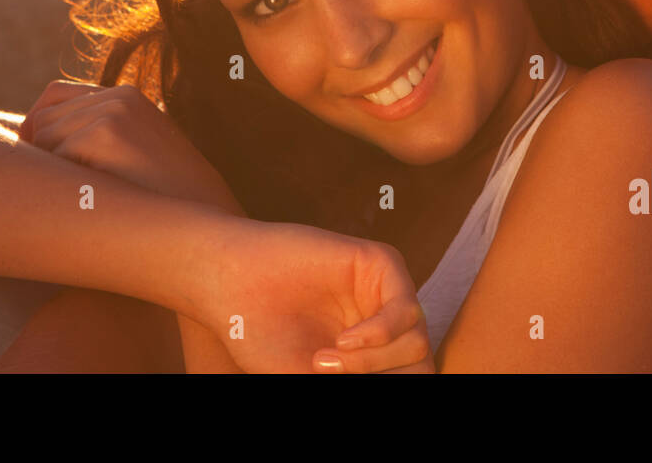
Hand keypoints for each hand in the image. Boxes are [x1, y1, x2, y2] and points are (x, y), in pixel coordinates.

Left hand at [20, 79, 232, 204]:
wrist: (210, 220)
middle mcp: (119, 95)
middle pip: (41, 117)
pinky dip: (62, 185)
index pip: (54, 96)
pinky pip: (52, 158)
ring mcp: (113, 112)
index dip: (39, 128)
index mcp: (127, 96)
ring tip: (80, 202)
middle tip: (58, 193)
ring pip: (42, 138)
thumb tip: (36, 143)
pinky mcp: (106, 134)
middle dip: (39, 153)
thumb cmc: (169, 202)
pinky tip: (88, 206)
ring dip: (51, 172)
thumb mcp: (140, 155)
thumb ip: (101, 138)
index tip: (41, 166)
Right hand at [204, 217, 434, 373]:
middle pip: (419, 368)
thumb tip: (401, 385)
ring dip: (372, 363)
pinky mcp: (380, 264)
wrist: (232, 285)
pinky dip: (380, 335)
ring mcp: (385, 294)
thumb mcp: (310, 378)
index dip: (386, 389)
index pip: (409, 379)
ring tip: (325, 360)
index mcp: (373, 352)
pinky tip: (345, 340)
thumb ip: (353, 384)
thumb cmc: (263, 336)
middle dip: (383, 381)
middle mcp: (385, 324)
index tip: (327, 382)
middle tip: (327, 375)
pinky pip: (406, 311)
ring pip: (417, 345)